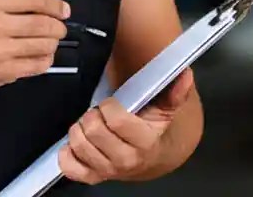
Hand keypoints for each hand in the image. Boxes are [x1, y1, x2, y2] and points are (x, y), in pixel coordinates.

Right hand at [0, 0, 69, 90]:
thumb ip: (15, 4)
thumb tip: (49, 8)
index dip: (55, 5)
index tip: (63, 10)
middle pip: (44, 24)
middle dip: (57, 26)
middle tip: (57, 28)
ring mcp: (2, 50)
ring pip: (46, 45)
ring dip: (52, 43)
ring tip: (46, 41)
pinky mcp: (7, 70)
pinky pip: (40, 64)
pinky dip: (46, 59)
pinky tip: (39, 54)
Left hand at [58, 68, 195, 184]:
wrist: (149, 159)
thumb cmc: (150, 131)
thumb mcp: (162, 111)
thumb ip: (172, 93)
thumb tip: (184, 75)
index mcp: (144, 143)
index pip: (115, 119)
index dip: (109, 107)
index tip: (112, 106)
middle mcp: (126, 160)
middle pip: (92, 129)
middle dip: (92, 116)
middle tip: (101, 116)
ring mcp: (107, 171)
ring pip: (77, 142)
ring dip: (79, 129)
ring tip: (93, 127)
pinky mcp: (91, 177)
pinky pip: (68, 165)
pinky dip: (67, 152)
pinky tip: (79, 144)